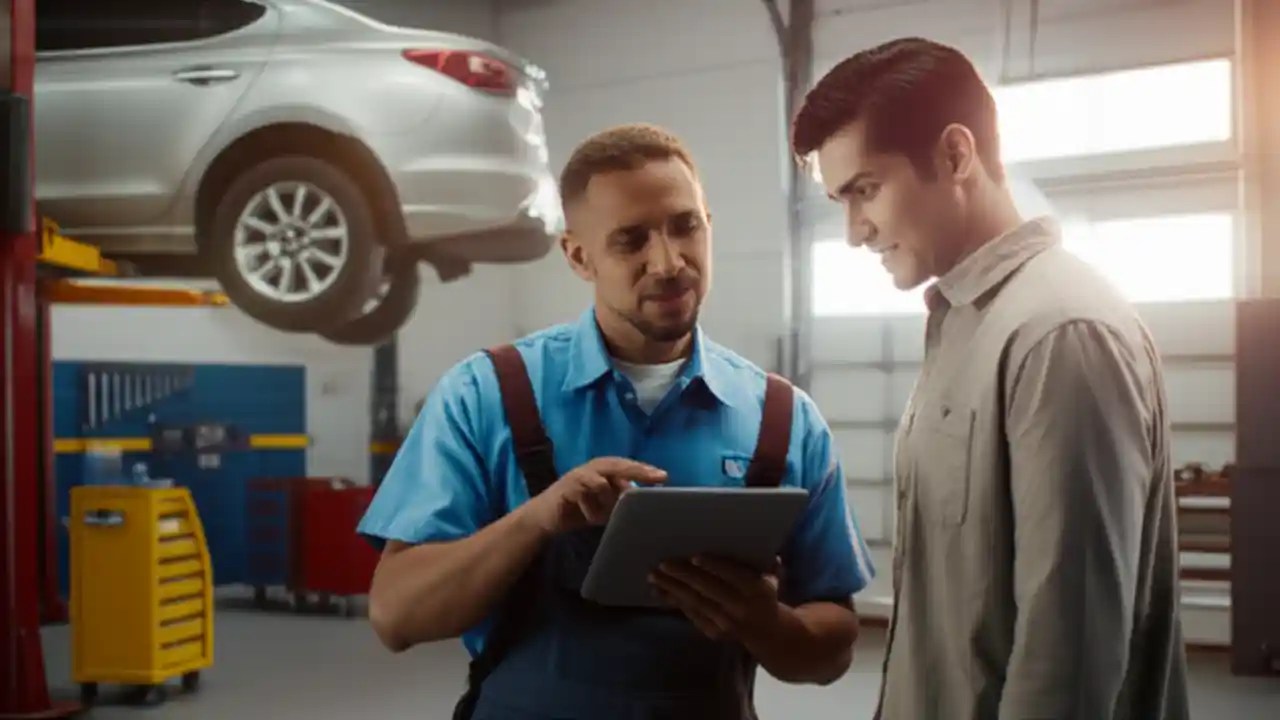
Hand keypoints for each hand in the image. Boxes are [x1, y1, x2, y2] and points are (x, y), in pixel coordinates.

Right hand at [523, 457, 666, 535]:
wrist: (544, 518)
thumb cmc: (578, 510)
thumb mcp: (605, 506)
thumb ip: (621, 501)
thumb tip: (647, 502)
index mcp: (603, 470)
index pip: (627, 466)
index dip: (644, 470)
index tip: (663, 477)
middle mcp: (592, 469)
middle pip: (617, 465)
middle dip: (637, 470)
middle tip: (655, 477)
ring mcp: (578, 476)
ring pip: (601, 478)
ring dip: (610, 495)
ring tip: (615, 508)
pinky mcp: (565, 488)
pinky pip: (582, 493)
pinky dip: (590, 506)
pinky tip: (592, 519)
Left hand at [649, 555, 782, 641]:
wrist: (768, 633)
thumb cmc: (765, 595)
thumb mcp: (770, 577)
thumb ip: (764, 561)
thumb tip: (754, 539)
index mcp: (756, 589)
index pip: (733, 575)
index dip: (714, 565)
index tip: (694, 556)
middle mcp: (740, 607)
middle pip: (708, 588)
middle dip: (683, 575)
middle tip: (663, 563)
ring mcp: (726, 623)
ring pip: (695, 602)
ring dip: (672, 589)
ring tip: (654, 577)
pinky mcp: (713, 632)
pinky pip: (691, 614)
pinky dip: (675, 602)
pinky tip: (660, 593)